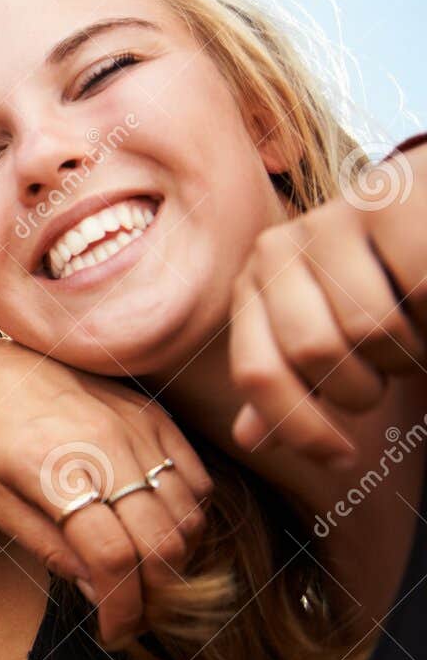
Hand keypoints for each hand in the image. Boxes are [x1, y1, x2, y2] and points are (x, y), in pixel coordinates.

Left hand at [0, 341, 213, 644]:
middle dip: (156, 594)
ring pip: (188, 517)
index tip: (116, 631)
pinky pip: (198, 480)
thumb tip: (99, 592)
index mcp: (53, 475)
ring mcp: (136, 430)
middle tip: (136, 608)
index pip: (111, 559)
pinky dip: (190, 516)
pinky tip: (158, 527)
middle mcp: (103, 450)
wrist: (0, 368)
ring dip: (176, 559)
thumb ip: (51, 549)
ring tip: (146, 572)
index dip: (122, 609)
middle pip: (162, 544)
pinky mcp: (155, 416)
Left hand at [231, 138, 426, 461]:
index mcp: (254, 283)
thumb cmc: (386, 282)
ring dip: (410, 351)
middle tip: (392, 365)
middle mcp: (277, 247)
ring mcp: (330, 219)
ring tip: (417, 324)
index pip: (256, 373)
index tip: (342, 459)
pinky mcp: (390, 200)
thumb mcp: (331, 330)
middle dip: (367, 384)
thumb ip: (292, 376)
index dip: (300, 429)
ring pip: (372, 328)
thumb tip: (249, 439)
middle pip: (315, 354)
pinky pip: (419, 292)